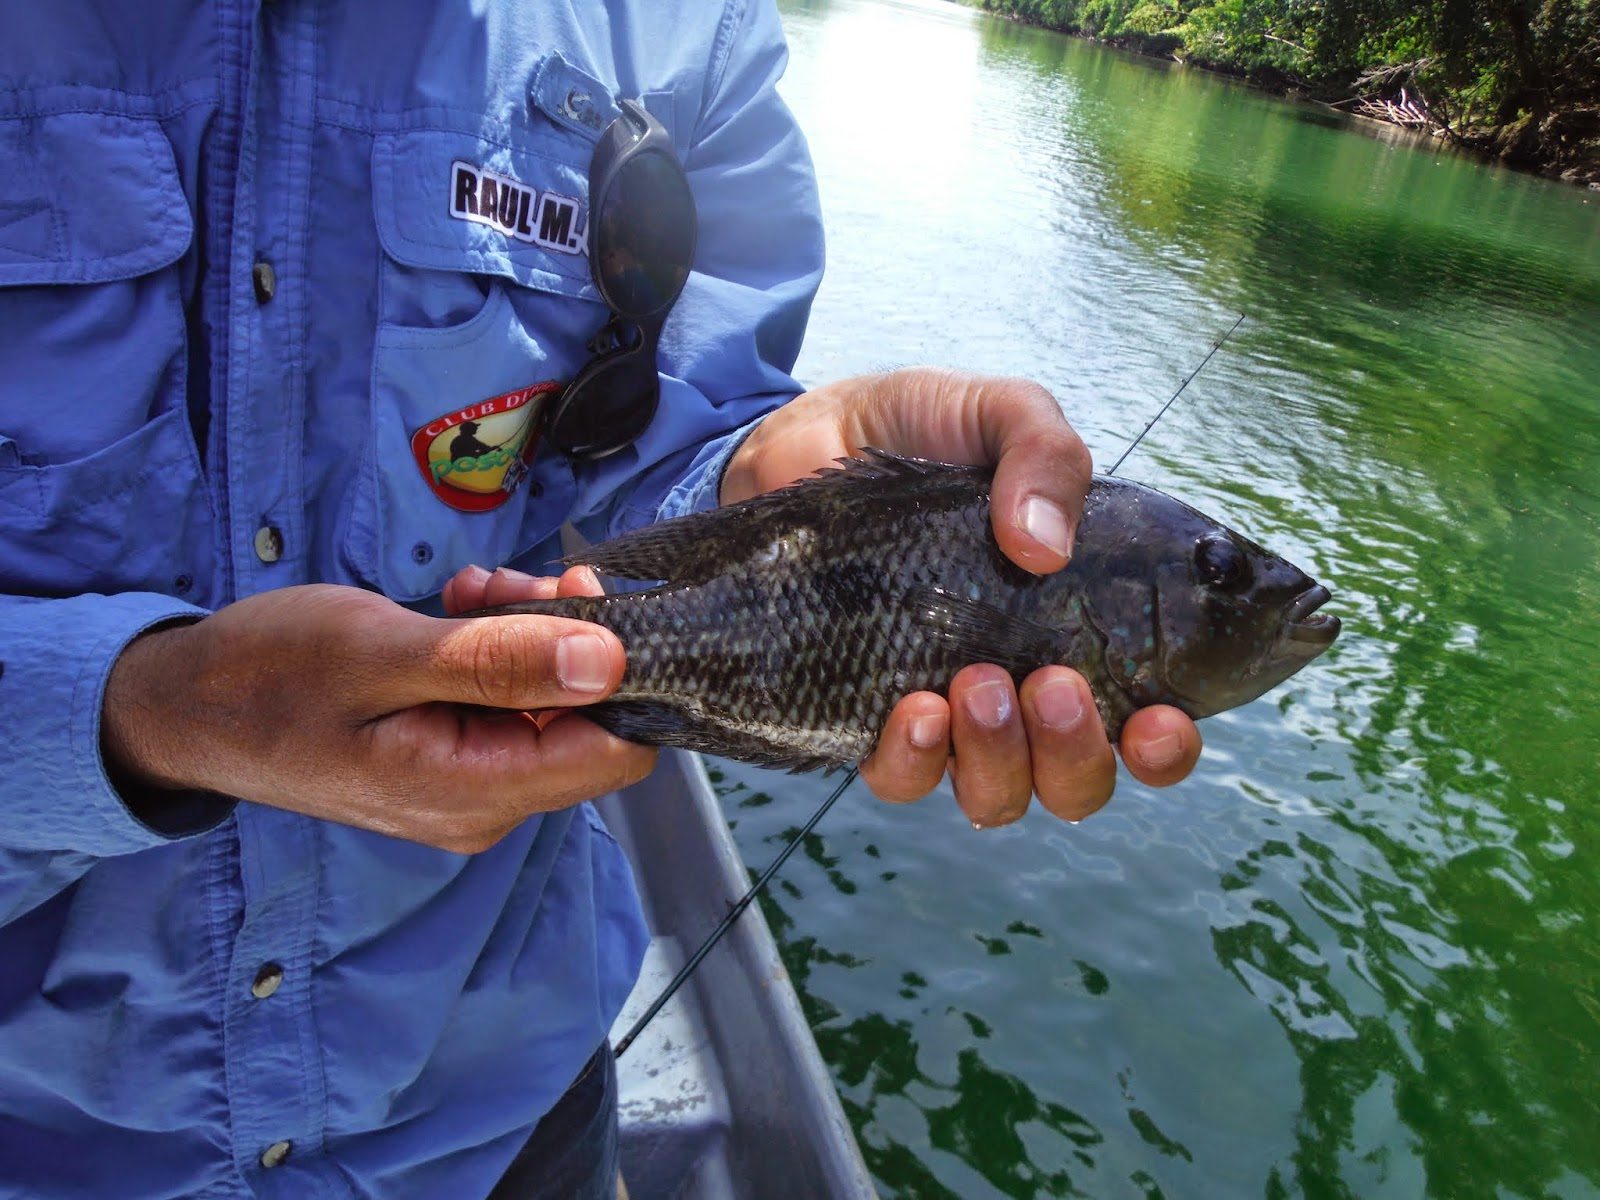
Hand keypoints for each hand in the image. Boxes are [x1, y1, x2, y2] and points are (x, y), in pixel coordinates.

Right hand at [101, 567, 654, 852]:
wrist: (185, 707)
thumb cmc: (266, 675)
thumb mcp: (382, 653)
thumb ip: (498, 661)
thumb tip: (610, 661)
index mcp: (475, 792)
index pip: (617, 751)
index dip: (622, 671)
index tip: (579, 599)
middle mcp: (486, 805)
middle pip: (587, 723)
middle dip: (563, 640)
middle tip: (501, 585)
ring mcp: (469, 788)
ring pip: (549, 705)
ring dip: (525, 634)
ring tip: (468, 592)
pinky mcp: (450, 761)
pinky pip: (506, 705)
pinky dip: (495, 650)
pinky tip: (457, 610)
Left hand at [723, 367, 1202, 825]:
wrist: (808, 433)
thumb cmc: (925, 429)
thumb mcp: (1001, 414)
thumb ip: (1047, 455)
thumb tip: (1045, 549)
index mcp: (1079, 627)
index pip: (1146, 721)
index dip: (1163, 746)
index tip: (1159, 722)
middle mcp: (1022, 686)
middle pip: (1076, 781)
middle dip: (1076, 754)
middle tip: (1052, 684)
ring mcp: (947, 709)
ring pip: (996, 795)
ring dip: (1000, 760)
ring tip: (976, 684)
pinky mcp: (867, 714)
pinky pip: (902, 777)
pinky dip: (916, 759)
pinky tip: (915, 710)